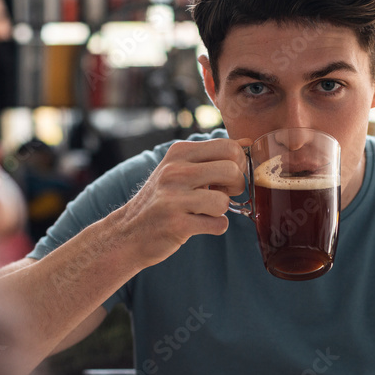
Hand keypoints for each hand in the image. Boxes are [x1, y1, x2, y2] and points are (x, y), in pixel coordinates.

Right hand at [116, 138, 247, 267]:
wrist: (127, 232)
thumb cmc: (160, 199)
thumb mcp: (178, 168)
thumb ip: (211, 155)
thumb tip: (247, 141)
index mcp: (179, 153)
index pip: (229, 146)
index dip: (238, 164)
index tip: (227, 176)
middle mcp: (175, 171)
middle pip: (232, 170)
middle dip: (237, 186)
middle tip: (223, 194)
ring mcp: (173, 198)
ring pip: (224, 201)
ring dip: (221, 210)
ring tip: (205, 211)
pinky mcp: (176, 224)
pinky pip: (218, 224)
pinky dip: (215, 227)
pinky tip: (198, 225)